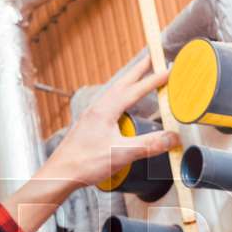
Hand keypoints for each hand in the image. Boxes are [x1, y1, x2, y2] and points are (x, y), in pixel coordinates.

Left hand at [2, 54, 178, 231]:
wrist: (59, 174)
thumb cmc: (84, 163)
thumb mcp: (122, 154)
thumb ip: (149, 145)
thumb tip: (172, 137)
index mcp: (105, 110)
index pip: (135, 90)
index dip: (153, 80)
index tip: (168, 70)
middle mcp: (97, 108)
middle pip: (122, 83)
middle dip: (139, 70)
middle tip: (151, 57)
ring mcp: (92, 115)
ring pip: (114, 92)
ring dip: (129, 82)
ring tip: (140, 77)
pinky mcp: (89, 125)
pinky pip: (109, 103)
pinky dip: (120, 96)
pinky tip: (122, 104)